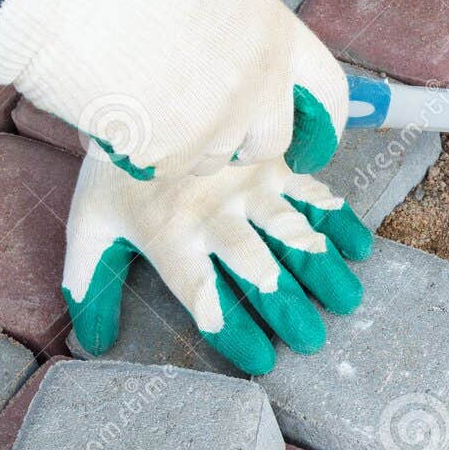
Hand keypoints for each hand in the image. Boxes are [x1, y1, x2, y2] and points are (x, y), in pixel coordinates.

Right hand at [0, 0, 347, 179]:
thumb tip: (266, 85)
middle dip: (240, 145)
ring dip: (185, 146)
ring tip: (143, 98)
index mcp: (276, 31)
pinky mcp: (181, 153)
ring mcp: (224, 120)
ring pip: (215, 160)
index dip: (325, 121)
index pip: (330, 90)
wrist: (60, 1)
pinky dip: (145, 152)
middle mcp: (262, 78)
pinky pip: (171, 168)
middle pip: (271, 141)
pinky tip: (120, 112)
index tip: (314, 138)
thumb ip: (247, 43)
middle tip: (203, 129)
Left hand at [63, 146, 372, 374]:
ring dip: (321, 266)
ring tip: (348, 299)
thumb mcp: (89, 226)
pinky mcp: (268, 163)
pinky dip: (336, 218)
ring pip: (289, 229)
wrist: (136, 89)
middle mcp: (211, 211)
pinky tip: (359, 246)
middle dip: (284, 303)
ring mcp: (244, 184)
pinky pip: (308, 192)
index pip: (198, 288)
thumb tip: (94, 342)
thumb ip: (90, 285)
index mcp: (167, 233)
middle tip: (312, 340)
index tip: (259, 359)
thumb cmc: (113, 170)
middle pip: (253, 263)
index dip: (229, 325)